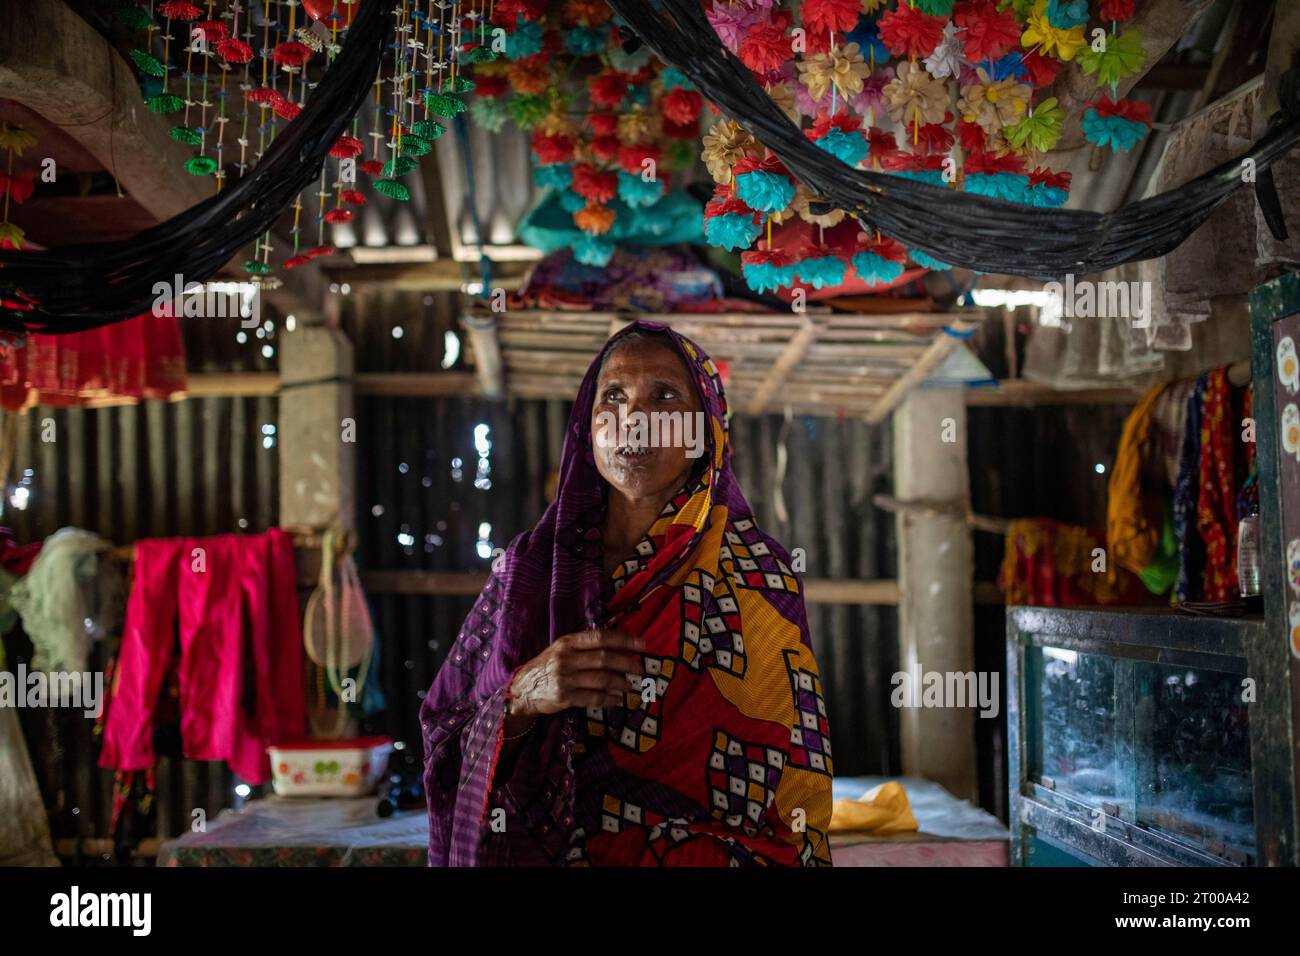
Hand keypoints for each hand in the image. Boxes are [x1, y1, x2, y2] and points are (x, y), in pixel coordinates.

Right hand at [507, 628, 644, 717]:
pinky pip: (593, 698)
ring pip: (601, 679)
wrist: (523, 690)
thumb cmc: (548, 666)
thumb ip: (584, 645)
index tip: (641, 644)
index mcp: (567, 642)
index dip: (622, 640)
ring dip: (620, 683)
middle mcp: (565, 658)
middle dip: (626, 663)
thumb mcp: (561, 649)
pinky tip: (618, 699)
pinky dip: (609, 699)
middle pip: (603, 659)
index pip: (599, 638)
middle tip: (639, 668)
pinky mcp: (564, 697)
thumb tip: (618, 643)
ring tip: (630, 685)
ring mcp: (564, 678)